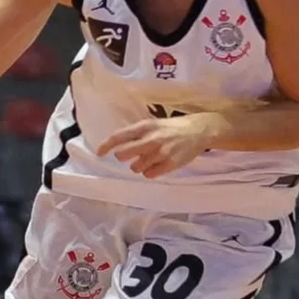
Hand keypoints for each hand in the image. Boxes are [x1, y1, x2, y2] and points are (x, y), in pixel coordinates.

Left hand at [96, 114, 217, 178]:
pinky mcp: (170, 164)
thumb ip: (137, 133)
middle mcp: (151, 139)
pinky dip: (150, 172)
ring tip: (149, 159)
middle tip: (131, 156)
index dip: (106, 146)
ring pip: (136, 167)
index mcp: (145, 127)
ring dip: (138, 165)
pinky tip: (156, 165)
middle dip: (124, 157)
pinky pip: (149, 174)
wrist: (199, 131)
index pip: (119, 137)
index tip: (99, 153)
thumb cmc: (173, 128)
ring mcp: (160, 153)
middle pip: (123, 155)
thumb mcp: (154, 124)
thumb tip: (119, 145)